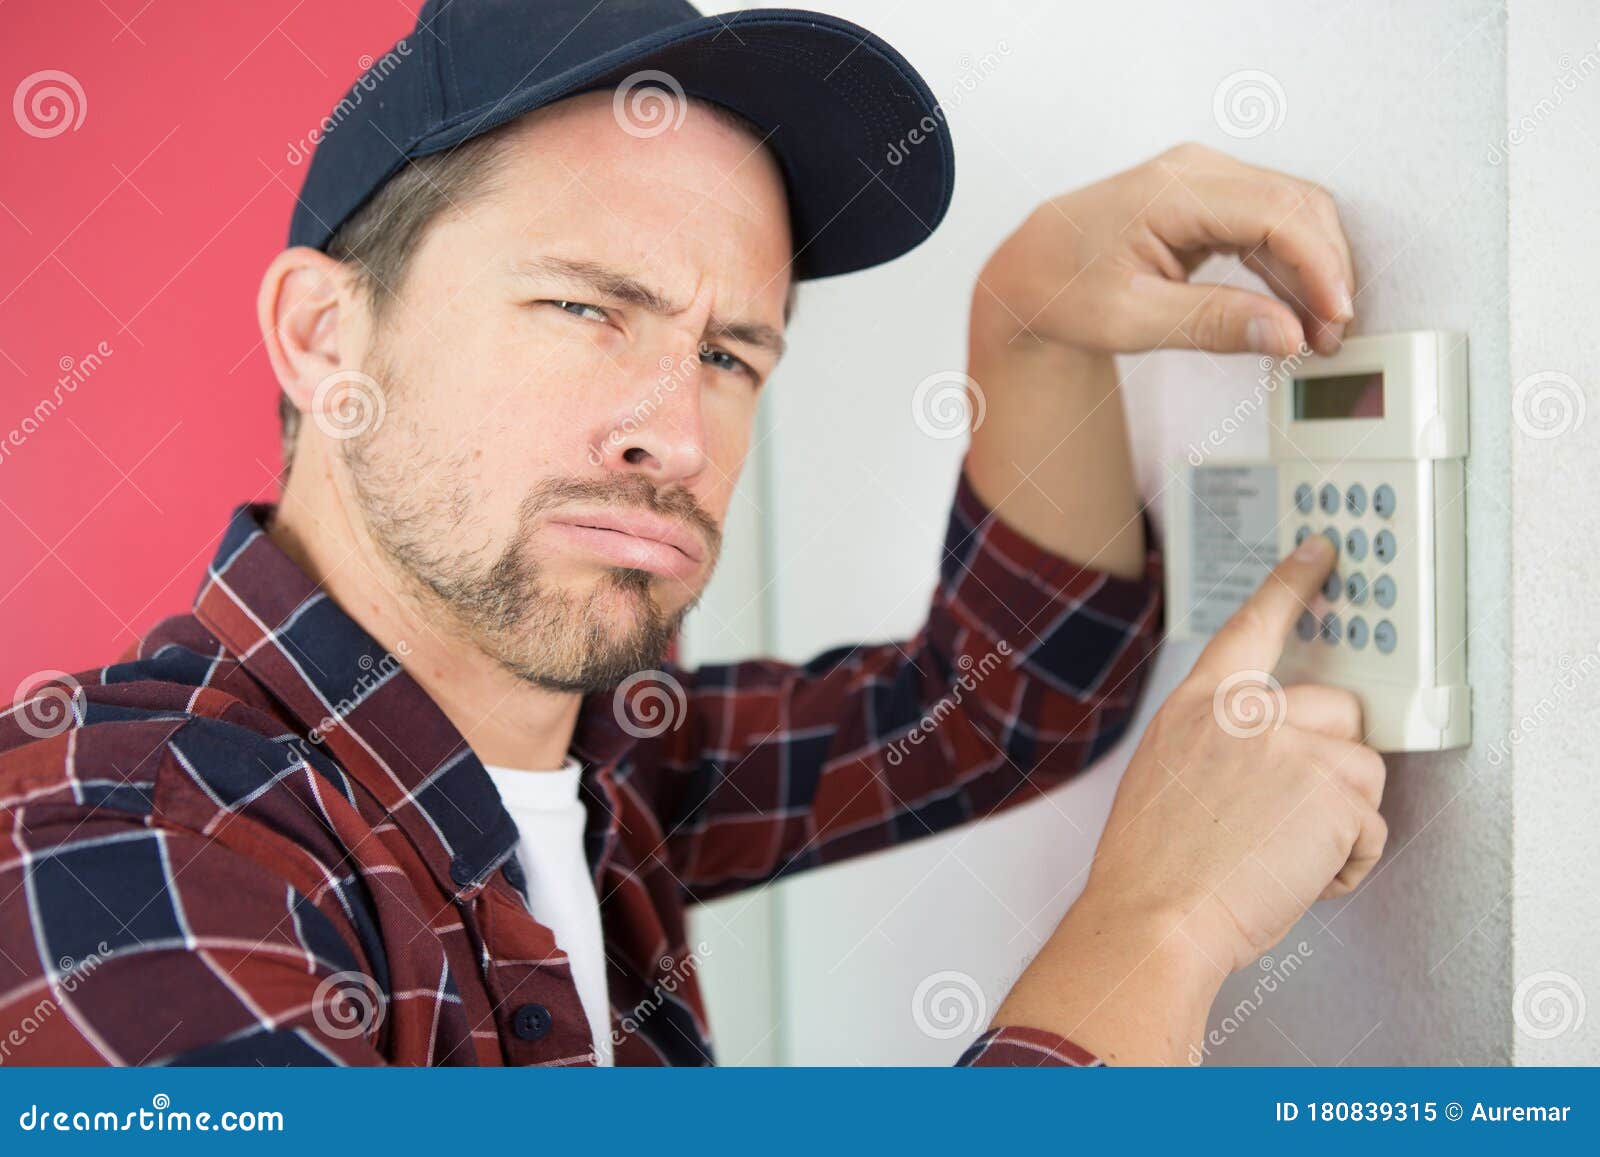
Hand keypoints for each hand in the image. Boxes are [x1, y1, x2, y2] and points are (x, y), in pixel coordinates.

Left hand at [974, 142, 1354, 357]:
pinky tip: (1293, 312)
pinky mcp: (1208, 198)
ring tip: (1316, 334)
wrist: (1032, 271)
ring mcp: (1203, 179)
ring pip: (1291, 213)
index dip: (1318, 266)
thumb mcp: (1129, 320)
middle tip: (1330, 337)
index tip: (1335, 317)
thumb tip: (1286, 335)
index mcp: (1169, 191)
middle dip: (1325, 272)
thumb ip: (1211, 324)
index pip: (1275, 213)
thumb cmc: (1063, 289)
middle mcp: (1193, 171)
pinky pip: (1270, 223)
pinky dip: (1290, 266)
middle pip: (1296, 207)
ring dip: (1313, 271)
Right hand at [1087, 532, 1387, 973]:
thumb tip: (1274, 751)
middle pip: (1337, 710)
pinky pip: (1373, 827)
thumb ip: (1217, 742)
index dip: (1292, 585)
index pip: (1253, 626)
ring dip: (1340, 822)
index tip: (1321, 554)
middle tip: (1292, 814)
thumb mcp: (1165, 776)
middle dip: (1330, 763)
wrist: (1154, 917)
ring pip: (1363, 771)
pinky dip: (1347, 864)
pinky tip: (1300, 877)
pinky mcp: (1333, 792)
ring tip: (1285, 855)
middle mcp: (1246, 713)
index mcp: (1198, 705)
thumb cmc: (1153, 867)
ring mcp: (1292, 748)